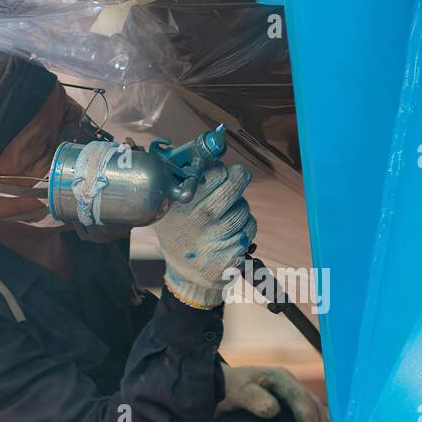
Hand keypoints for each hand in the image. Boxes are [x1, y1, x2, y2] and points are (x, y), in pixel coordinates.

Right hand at [153, 164, 255, 308]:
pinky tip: (231, 233)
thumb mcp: (172, 205)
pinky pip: (249, 230)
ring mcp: (215, 241)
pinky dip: (245, 228)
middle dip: (240, 178)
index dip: (220, 172)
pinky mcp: (230, 257)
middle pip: (233, 188)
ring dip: (240, 209)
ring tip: (226, 216)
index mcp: (181, 205)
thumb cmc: (182, 229)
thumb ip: (187, 175)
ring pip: (243, 210)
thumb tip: (213, 147)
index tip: (218, 175)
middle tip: (240, 175)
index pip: (214, 174)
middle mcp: (197, 222)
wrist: (186, 274)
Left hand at [217, 363, 330, 421]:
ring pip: (316, 408)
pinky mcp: (294, 401)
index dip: (308, 419)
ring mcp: (294, 391)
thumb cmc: (231, 389)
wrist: (225, 385)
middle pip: (313, 404)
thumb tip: (273, 410)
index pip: (300, 398)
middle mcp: (291, 383)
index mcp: (280, 378)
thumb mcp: (238, 392)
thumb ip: (253, 399)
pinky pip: (312, 412)